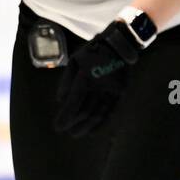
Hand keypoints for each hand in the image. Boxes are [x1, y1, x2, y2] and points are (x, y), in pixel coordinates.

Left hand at [53, 20, 143, 137]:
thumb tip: (60, 101)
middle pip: (86, 110)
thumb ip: (66, 82)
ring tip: (76, 134)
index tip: (58, 127)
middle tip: (64, 131)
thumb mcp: (74, 62)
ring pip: (99, 113)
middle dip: (73, 123)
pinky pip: (112, 111)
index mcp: (86, 76)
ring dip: (86, 126)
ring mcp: (113, 90)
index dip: (66, 116)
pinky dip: (102, 123)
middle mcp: (100, 85)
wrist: (119, 45)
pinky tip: (93, 131)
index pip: (74, 101)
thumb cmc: (91, 53)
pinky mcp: (121, 93)